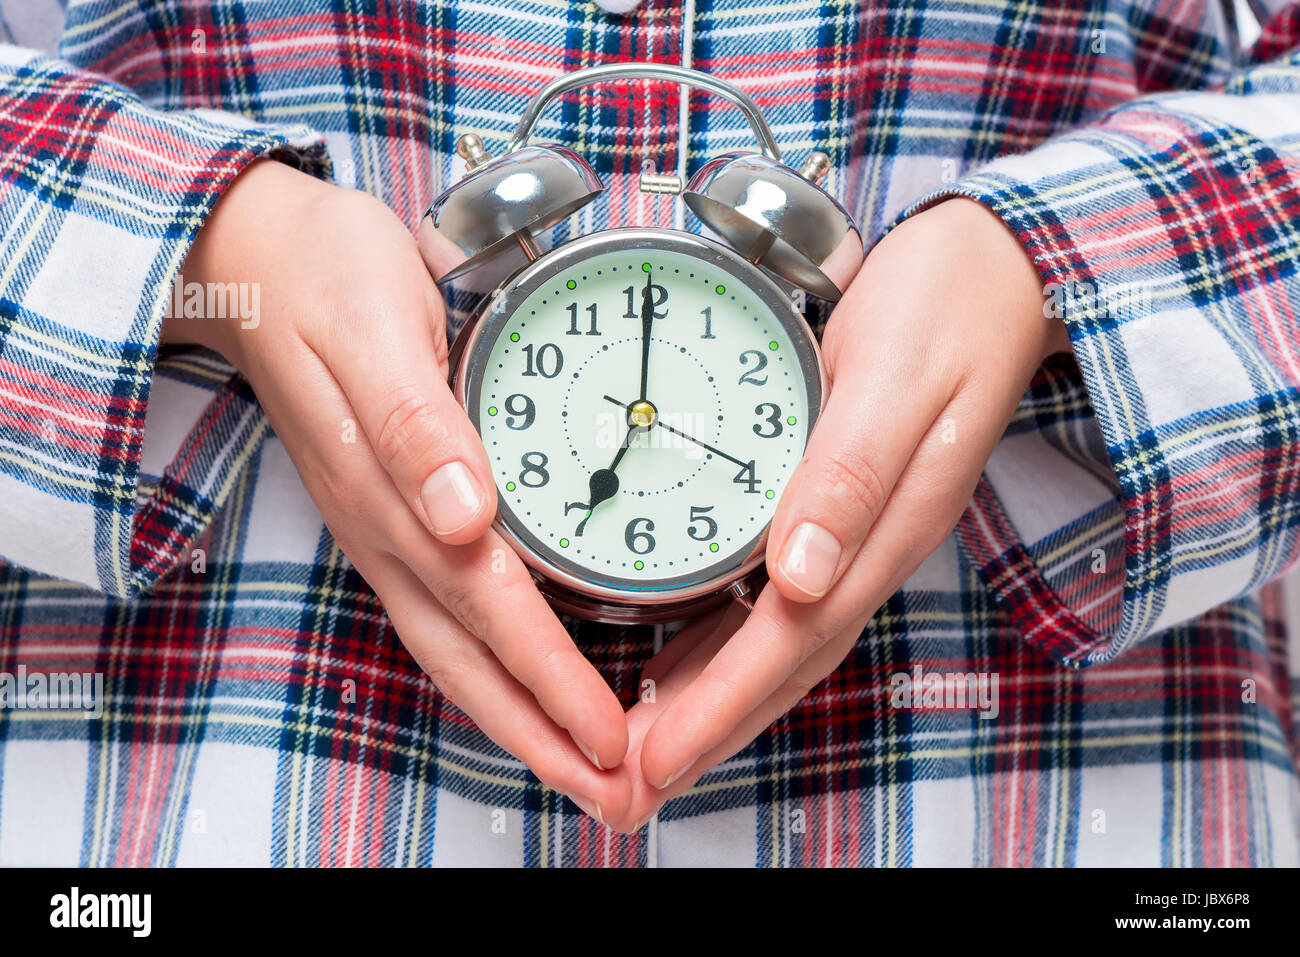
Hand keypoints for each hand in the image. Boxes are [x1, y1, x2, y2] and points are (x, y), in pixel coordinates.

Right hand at [165, 160, 629, 819]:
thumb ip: (415, 426)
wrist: (257, 258)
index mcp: (393, 497)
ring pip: (458, 650)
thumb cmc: (324, 278)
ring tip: (585, 767)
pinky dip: (497, 665)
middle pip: (471, 661)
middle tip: (618, 796)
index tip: (610, 739)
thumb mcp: (374, 331)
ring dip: (522, 718)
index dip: (552, 679)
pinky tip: (532, 680)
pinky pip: (448, 614)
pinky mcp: (395, 515)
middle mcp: (390, 532)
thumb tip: (462, 518)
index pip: (489, 610)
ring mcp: (387, 532)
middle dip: (544, 737)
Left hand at [602, 198, 1066, 827]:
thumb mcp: (896, 378)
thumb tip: (801, 577)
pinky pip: (786, 596)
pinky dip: (736, 639)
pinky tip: (695, 651)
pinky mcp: (847, 506)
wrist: (1000, 267)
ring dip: (720, 695)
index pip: (793, 638)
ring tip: (655, 739)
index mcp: (885, 522)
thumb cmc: (949, 307)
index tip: (661, 755)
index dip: (723, 703)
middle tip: (639, 777)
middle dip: (713, 725)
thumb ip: (850, 476)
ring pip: (786, 638)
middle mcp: (873, 541)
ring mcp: (863, 529)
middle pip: (789, 659)